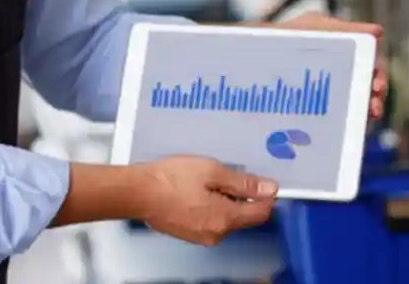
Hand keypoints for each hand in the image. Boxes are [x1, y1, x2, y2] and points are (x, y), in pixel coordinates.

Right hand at [134, 156, 277, 245]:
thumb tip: (270, 189)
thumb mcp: (212, 172)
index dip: (265, 196)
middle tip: (224, 174)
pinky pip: (211, 221)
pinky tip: (196, 192)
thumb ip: (243, 183)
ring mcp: (202, 237)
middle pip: (244, 217)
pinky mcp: (190, 234)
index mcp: (225, 219)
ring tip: (206, 181)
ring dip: (225, 201)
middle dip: (242, 197)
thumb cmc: (172, 179)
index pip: (260, 213)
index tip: (260, 181)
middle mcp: (217, 234)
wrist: (138, 193)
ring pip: (227, 219)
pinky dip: (211, 207)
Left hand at [268, 12, 387, 119]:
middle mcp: (341, 71)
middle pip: (365, 88)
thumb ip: (347, 29)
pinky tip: (347, 129)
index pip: (370, 66)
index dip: (378, 77)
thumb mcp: (317, 26)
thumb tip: (379, 32)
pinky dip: (346, 122)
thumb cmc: (288, 35)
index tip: (377, 88)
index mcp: (346, 52)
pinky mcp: (318, 104)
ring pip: (354, 103)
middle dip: (374, 98)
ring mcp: (330, 88)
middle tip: (374, 109)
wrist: (255, 52)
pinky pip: (336, 115)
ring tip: (365, 117)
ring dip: (363, 111)